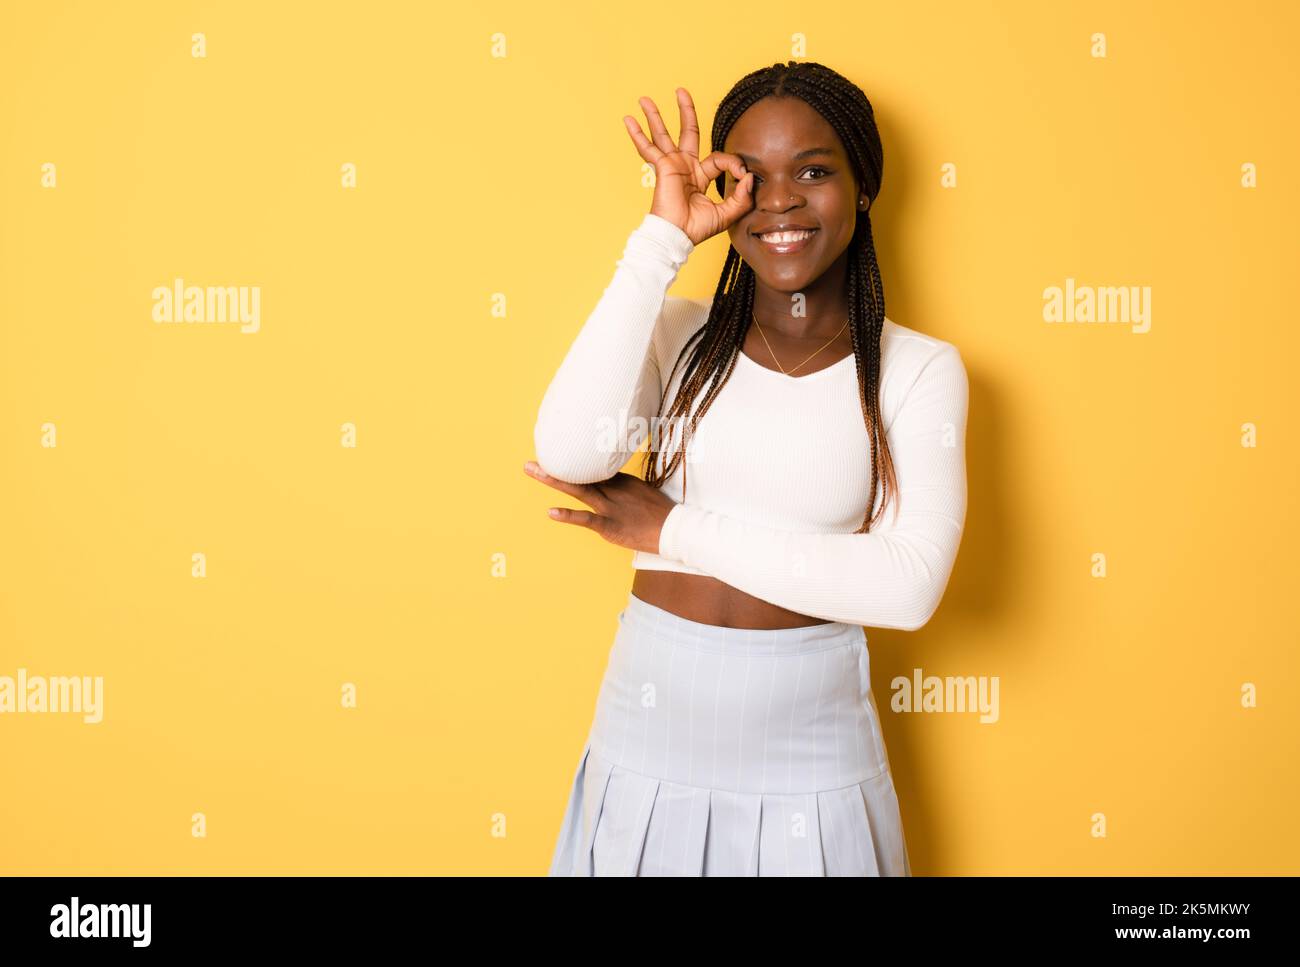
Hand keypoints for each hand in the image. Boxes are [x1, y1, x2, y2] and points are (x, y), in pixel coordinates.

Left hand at [523, 460, 675, 554]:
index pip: (590, 469)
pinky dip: (568, 516)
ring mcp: (610, 507)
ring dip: (554, 481)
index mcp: (619, 480)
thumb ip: (622, 486)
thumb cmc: (658, 512)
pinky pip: (587, 519)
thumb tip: (609, 481)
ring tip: (533, 471)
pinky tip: (551, 512)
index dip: (569, 466)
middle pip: (579, 476)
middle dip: (553, 469)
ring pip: (579, 490)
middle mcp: (612, 490)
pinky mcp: (610, 526)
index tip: (552, 457)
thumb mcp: (640, 491)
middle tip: (530, 462)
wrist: (673, 529)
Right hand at [623, 87, 754, 245]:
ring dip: (654, 116)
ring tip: (645, 99)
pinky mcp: (663, 167)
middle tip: (681, 92)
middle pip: (687, 132)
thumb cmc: (697, 229)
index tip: (742, 175)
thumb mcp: (728, 213)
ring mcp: (672, 165)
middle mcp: (685, 167)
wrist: (677, 236)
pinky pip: (648, 148)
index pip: (719, 158)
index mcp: (700, 176)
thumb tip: (749, 176)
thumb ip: (743, 196)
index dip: (734, 163)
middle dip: (685, 111)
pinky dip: (637, 134)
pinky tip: (628, 119)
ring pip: (663, 134)